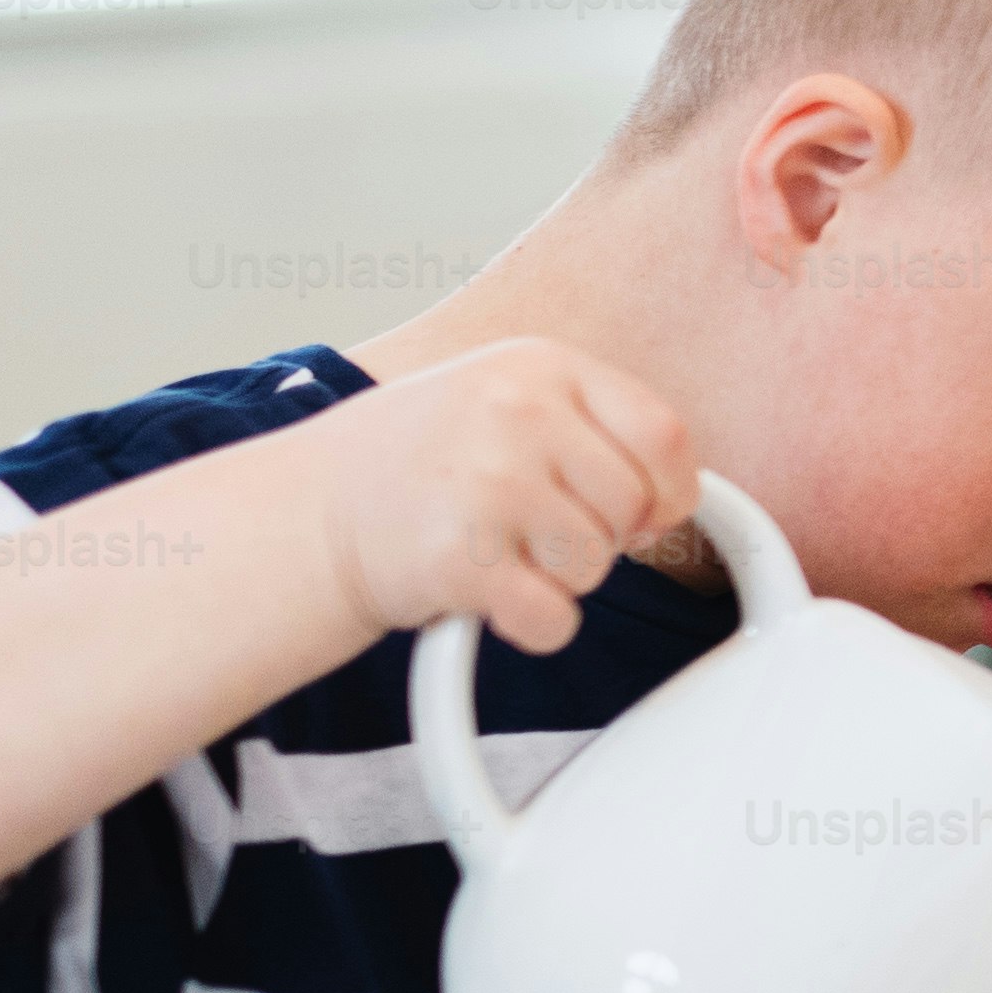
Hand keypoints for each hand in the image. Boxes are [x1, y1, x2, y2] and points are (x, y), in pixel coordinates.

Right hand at [293, 336, 699, 655]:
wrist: (311, 511)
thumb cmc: (426, 461)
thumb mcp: (508, 400)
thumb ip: (594, 428)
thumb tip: (680, 501)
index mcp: (541, 366)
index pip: (664, 435)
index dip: (668, 490)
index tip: (643, 514)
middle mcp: (516, 413)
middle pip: (633, 509)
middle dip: (601, 537)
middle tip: (537, 532)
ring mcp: (486, 483)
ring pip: (595, 567)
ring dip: (558, 579)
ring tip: (498, 550)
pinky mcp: (459, 559)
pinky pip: (553, 619)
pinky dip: (533, 626)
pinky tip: (487, 595)